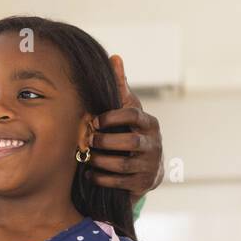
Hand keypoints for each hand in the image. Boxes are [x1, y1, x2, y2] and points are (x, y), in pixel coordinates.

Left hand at [89, 54, 163, 200]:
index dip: (113, 117)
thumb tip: (114, 57)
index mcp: (150, 123)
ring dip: (101, 160)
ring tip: (87, 157)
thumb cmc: (131, 132)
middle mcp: (154, 144)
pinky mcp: (143, 183)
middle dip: (105, 141)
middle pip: (130, 141)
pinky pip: (119, 182)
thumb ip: (121, 87)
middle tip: (88, 141)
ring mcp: (150, 165)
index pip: (134, 114)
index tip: (95, 121)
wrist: (146, 170)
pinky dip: (102, 178)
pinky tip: (90, 173)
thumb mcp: (128, 110)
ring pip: (123, 163)